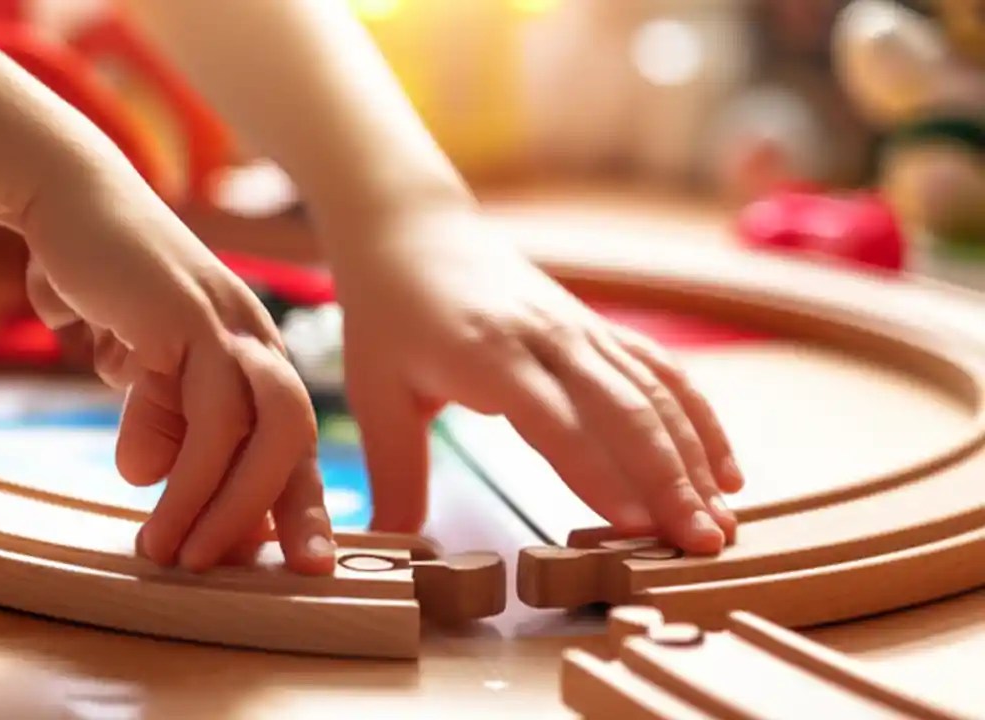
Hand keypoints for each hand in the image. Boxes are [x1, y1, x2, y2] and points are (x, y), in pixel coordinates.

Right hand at [22, 175, 334, 574]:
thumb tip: (147, 475)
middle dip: (299, 508)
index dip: (300, 499)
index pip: (289, 435)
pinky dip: (183, 473)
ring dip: (228, 505)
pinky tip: (148, 502)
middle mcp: (252, 339)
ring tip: (182, 559)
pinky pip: (204, 413)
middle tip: (291, 573)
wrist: (65, 203)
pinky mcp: (187, 318)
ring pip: (261, 432)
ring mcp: (225, 326)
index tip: (305, 562)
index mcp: (250, 352)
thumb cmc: (103, 283)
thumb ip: (154, 416)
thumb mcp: (135, 365)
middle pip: (297, 434)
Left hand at [327, 206, 742, 553]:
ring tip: (725, 518)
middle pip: (624, 410)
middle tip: (704, 542)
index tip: (640, 528)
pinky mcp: (597, 326)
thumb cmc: (390, 314)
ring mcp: (580, 329)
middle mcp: (548, 339)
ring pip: (654, 391)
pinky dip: (699, 416)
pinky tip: (725, 465)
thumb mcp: (375, 393)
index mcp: (489, 356)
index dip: (602, 475)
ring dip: (695, 455)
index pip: (557, 423)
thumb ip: (395, 471)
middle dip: (671, 479)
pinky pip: (660, 369)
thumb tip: (397, 543)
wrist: (414, 231)